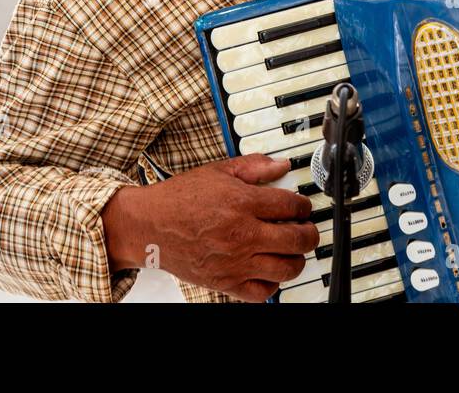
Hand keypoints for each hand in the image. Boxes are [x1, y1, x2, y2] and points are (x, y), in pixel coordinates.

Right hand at [103, 154, 318, 301]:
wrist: (148, 226)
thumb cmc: (179, 199)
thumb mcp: (218, 172)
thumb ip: (253, 167)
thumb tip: (280, 166)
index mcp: (242, 204)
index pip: (292, 206)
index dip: (304, 205)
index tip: (302, 206)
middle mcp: (242, 235)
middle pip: (297, 239)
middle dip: (309, 232)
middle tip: (306, 228)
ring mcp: (235, 262)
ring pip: (286, 268)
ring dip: (297, 259)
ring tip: (292, 250)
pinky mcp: (225, 283)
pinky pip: (261, 292)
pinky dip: (272, 284)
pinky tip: (269, 270)